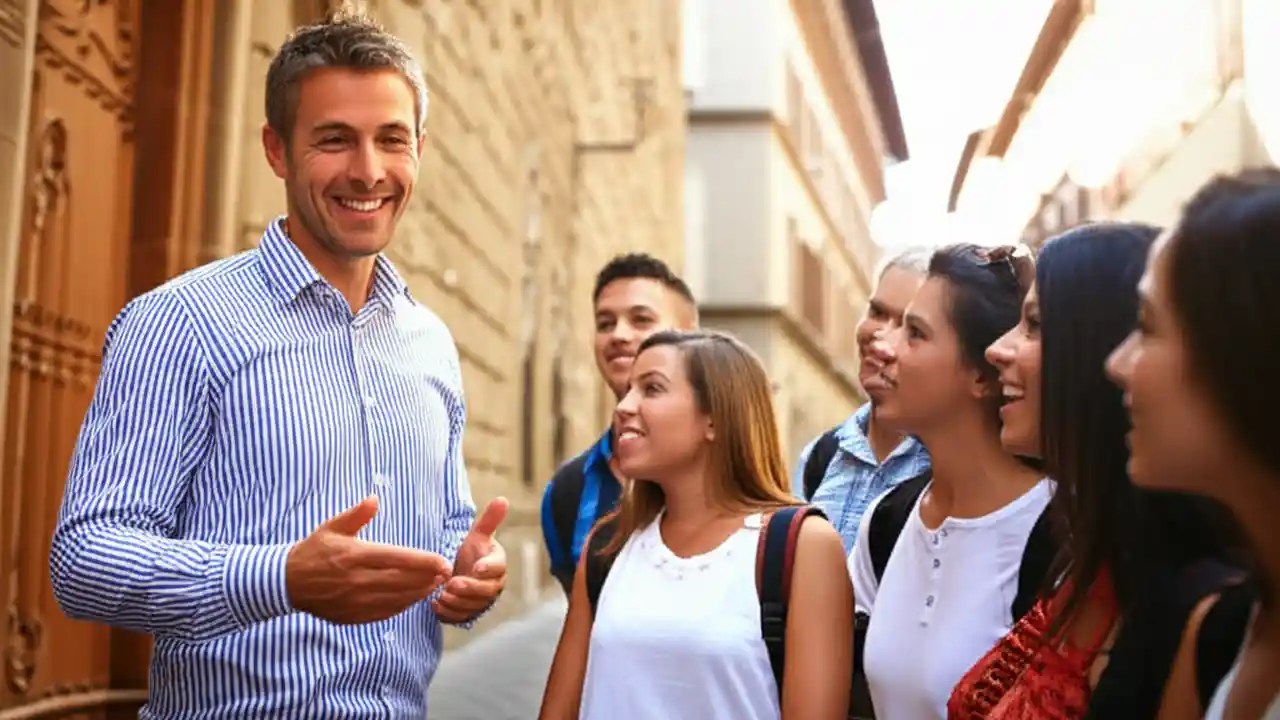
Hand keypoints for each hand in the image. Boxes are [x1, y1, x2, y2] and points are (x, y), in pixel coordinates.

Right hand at [286, 496, 452, 623]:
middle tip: (446, 573)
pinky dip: (402, 606)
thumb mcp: (331, 527)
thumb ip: (356, 515)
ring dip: (419, 592)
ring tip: (435, 584)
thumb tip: (374, 498)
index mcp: (355, 555)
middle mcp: (357, 580)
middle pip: (402, 581)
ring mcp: (356, 601)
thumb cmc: (313, 551)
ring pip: (397, 599)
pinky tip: (413, 598)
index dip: (423, 562)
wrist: (287, 583)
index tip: (443, 562)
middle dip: (428, 578)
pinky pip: (384, 613)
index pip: (397, 559)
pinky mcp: (353, 615)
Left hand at [434, 498, 508, 622]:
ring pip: (473, 606)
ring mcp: (481, 602)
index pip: (498, 567)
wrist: (458, 571)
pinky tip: (436, 605)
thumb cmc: (470, 552)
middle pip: (486, 591)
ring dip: (458, 601)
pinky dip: (449, 613)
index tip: (476, 567)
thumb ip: (490, 520)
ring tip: (441, 594)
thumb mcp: (477, 535)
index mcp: (497, 565)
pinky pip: (461, 617)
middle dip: (470, 588)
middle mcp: (493, 586)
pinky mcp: (468, 614)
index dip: (488, 568)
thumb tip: (503, 499)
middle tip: (452, 583)